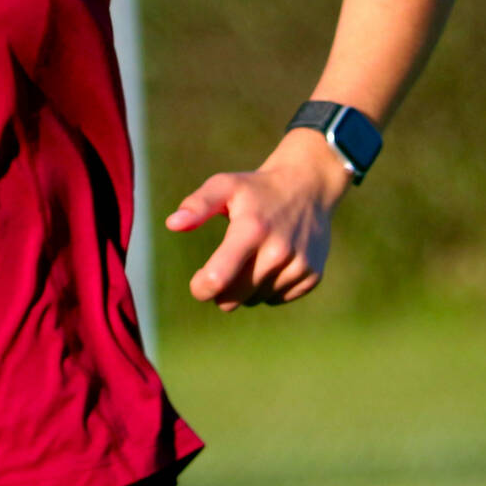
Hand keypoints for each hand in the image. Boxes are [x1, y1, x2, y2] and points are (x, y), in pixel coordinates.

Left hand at [167, 137, 344, 310]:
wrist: (308, 186)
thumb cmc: (257, 189)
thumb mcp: (225, 185)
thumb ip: (197, 205)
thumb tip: (172, 224)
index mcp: (251, 229)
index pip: (218, 279)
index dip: (201, 288)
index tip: (198, 283)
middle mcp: (278, 251)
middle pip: (234, 298)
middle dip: (221, 290)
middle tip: (222, 269)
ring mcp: (298, 265)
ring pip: (255, 300)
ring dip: (246, 288)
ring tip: (252, 258)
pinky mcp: (312, 276)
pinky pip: (277, 298)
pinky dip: (269, 288)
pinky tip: (272, 263)